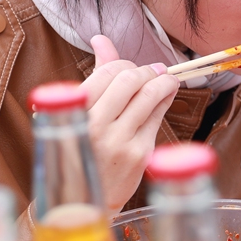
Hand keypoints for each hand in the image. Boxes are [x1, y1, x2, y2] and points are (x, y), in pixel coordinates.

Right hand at [83, 35, 177, 212]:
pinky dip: (165, 100)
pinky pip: (158, 117)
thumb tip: (101, 39)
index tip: (131, 67)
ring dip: (163, 80)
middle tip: (153, 70)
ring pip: (150, 96)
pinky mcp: (139, 154)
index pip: (108, 71)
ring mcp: (119, 141)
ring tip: (166, 78)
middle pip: (131, 80)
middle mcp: (96, 125)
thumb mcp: (78, 112)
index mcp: (74, 112)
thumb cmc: (80, 148)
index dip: (124, 64)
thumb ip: (96, 74)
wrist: (79, 200)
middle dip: (146, 70)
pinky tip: (166, 95)